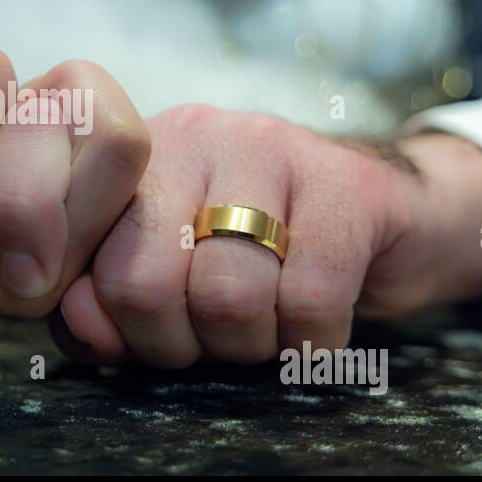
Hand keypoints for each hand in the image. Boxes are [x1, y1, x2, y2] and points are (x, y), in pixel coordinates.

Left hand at [51, 105, 481, 366]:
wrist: (400, 217)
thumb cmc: (267, 258)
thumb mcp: (175, 279)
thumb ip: (108, 302)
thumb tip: (81, 321)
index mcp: (139, 159)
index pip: (92, 265)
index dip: (124, 329)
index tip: (165, 335)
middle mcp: (196, 135)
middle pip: (145, 283)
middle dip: (181, 345)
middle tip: (218, 339)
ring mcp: (273, 148)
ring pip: (226, 297)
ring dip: (251, 346)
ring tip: (271, 326)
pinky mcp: (348, 185)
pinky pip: (308, 300)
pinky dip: (312, 342)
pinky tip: (318, 324)